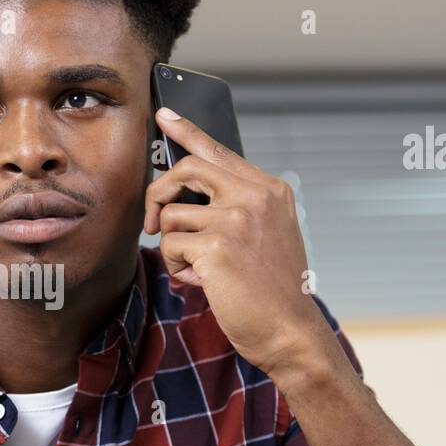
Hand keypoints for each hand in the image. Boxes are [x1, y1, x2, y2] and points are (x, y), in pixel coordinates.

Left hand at [144, 106, 334, 383]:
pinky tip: (199, 281)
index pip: (220, 151)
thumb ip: (234, 210)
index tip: (164, 114)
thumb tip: (182, 198)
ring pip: (172, 214)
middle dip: (158, 192)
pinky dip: (176, 266)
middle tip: (155, 220)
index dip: (187, 132)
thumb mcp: (264, 236)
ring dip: (173, 246)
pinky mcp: (216, 246)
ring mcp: (236, 219)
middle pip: (187, 169)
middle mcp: (255, 197)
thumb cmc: (272, 290)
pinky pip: (170, 244)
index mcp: (269, 191)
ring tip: (195, 268)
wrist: (290, 331)